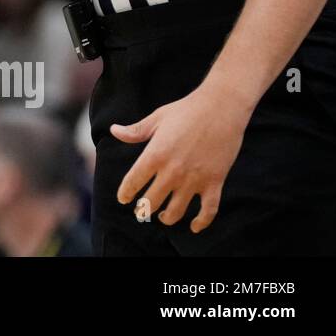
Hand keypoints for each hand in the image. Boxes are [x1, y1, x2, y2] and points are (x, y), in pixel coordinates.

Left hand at [112, 83, 251, 232]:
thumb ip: (135, 131)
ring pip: (176, 210)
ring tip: (162, 216)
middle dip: (143, 208)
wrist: (221, 108)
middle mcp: (173, 171)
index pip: (133, 181)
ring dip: (167, 217)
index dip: (126, 193)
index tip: (123, 199)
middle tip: (141, 211)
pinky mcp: (215, 182)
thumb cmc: (186, 110)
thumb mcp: (156, 119)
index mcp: (155, 154)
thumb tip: (114, 131)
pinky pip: (208, 210)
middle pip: (152, 200)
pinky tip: (194, 227)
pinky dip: (202, 222)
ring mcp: (195, 179)